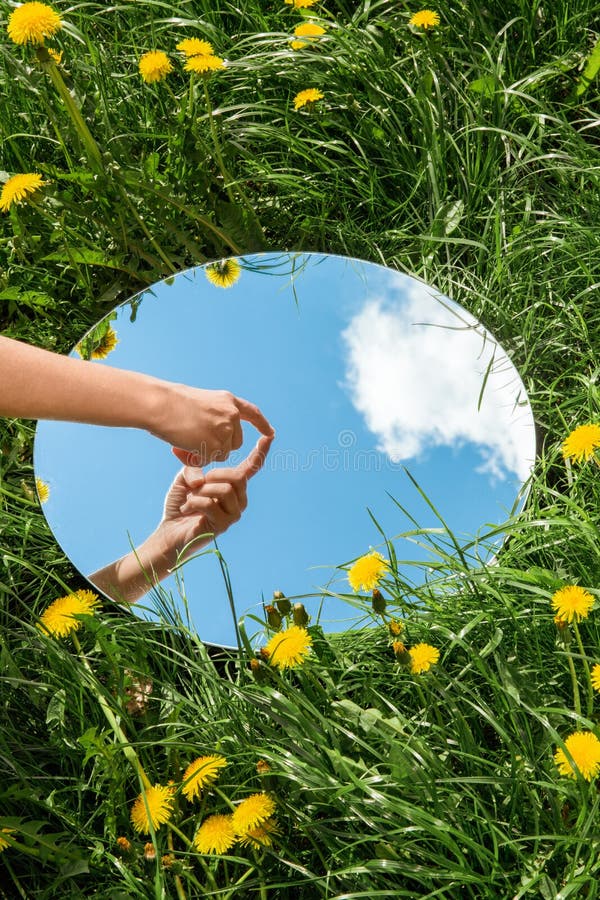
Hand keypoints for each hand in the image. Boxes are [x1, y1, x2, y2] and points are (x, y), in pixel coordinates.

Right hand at [148, 382, 273, 466]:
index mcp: (228, 400)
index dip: (261, 424)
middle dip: (219, 446)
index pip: (252, 413)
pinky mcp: (216, 443)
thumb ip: (214, 416)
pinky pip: (211, 459)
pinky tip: (186, 446)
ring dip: (207, 452)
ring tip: (187, 440)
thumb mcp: (199, 402)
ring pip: (223, 452)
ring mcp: (225, 429)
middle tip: (194, 441)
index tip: (271, 434)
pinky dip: (199, 458)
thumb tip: (218, 435)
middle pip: (235, 442)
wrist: (160, 404)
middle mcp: (231, 414)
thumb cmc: (170, 403)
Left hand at [153, 433, 273, 567]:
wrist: (170, 531)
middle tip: (199, 482)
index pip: (251, 468)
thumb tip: (202, 478)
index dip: (261, 452)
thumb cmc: (180, 503)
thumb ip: (195, 469)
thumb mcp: (185, 478)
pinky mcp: (223, 525)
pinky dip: (193, 503)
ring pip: (225, 490)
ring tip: (191, 497)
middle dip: (216, 474)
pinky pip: (211, 505)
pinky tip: (187, 509)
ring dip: (202, 491)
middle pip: (239, 477)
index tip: (270, 436)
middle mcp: (238, 499)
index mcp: (233, 486)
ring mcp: (233, 514)